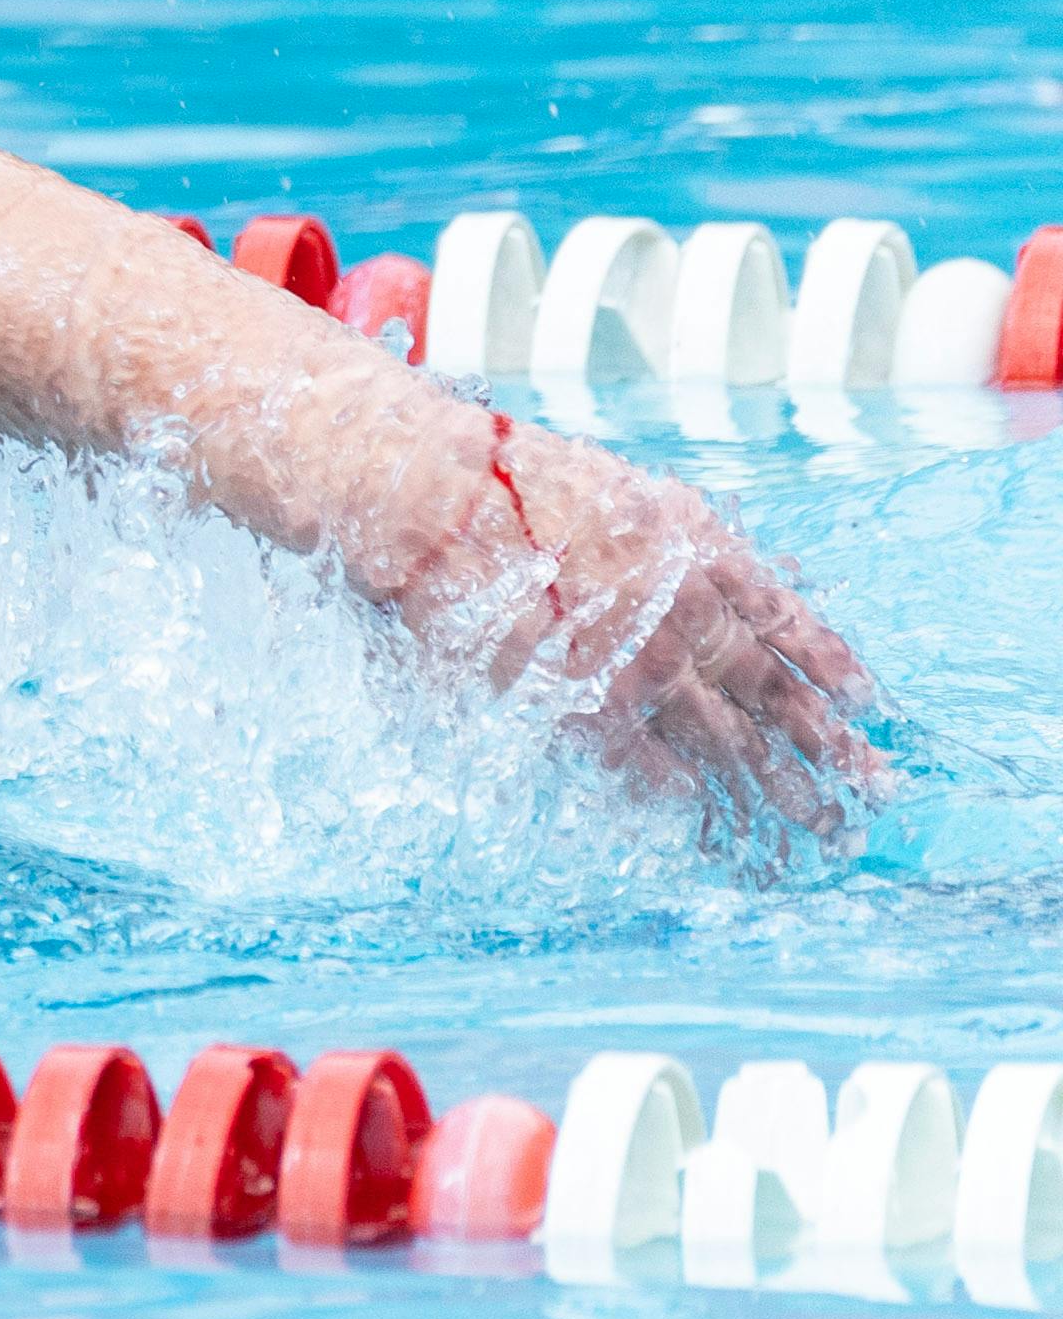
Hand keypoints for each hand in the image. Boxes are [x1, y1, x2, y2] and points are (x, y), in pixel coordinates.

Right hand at [379, 408, 880, 837]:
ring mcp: (643, 671)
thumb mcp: (638, 495)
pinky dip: (684, 800)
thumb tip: (754, 577)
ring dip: (777, 796)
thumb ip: (697, 544)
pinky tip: (711, 824)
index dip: (836, 671)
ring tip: (817, 833)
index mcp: (711, 564)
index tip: (869, 707)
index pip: (796, 630)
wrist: (445, 505)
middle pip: (780, 701)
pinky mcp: (585, 708)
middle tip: (872, 794)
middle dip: (832, 753)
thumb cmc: (525, 485)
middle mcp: (693, 623)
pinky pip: (648, 768)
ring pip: (730, 748)